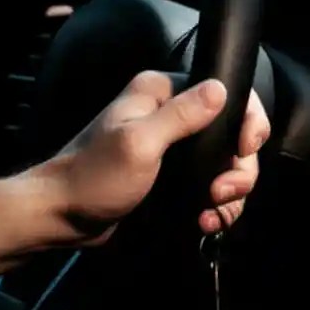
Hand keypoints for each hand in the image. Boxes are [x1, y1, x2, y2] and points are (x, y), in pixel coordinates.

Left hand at [36, 71, 269, 244]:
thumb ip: (180, 116)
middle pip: (233, 135)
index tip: (245, 150)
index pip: (224, 92)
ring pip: (227, 166)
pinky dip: (217, 206)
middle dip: (239, 168)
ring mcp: (174, 148)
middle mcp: (170, 114)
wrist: (62, 217)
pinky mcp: (175, 177)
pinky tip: (207, 221)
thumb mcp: (139, 144)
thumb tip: (221, 88)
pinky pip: (212, 187)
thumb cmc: (93, 176)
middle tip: (222, 193)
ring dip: (230, 194)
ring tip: (213, 214)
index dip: (246, 121)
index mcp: (161, 94)